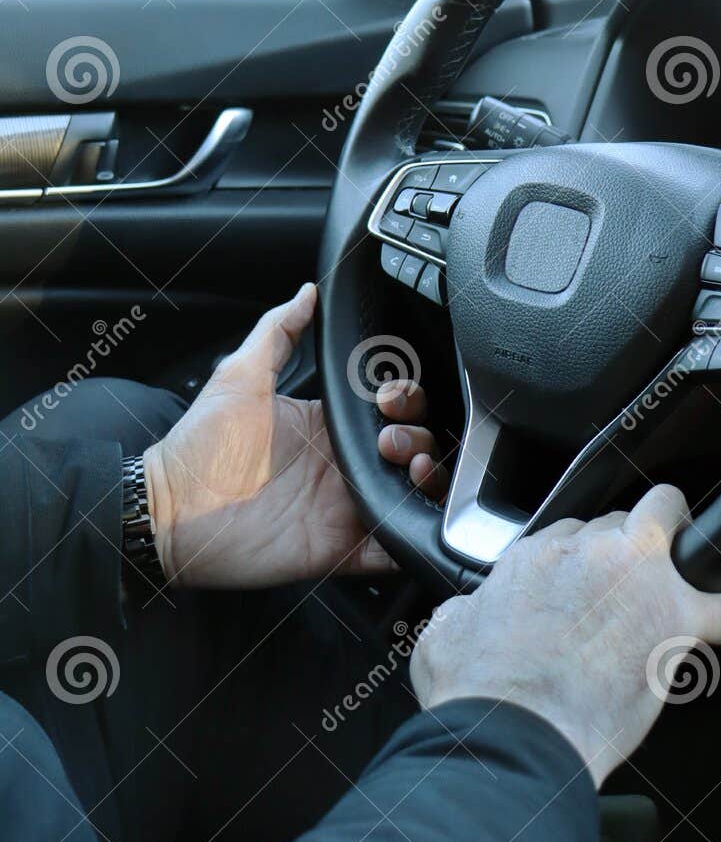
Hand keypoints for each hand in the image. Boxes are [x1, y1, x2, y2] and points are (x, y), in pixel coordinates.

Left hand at [143, 284, 442, 588]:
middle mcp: (344, 465)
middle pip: (413, 448)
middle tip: (391, 436)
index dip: (404, 398)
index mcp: (328, 425)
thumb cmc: (198, 445)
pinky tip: (417, 518)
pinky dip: (416, 539)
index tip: (388, 396)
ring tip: (411, 467)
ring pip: (415, 495)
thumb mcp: (239, 376)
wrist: (169, 512)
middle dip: (421, 435)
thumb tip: (307, 292)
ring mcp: (347, 508)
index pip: (389, 408)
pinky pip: (395, 549)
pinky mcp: (343, 549)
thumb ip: (277, 332)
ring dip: (429, 479)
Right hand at [410, 484, 720, 787]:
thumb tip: (465, 614)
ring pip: (669, 523)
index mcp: (533, 559)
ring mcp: (635, 578)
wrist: (512, 734)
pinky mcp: (675, 618)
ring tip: (690, 575)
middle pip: (620, 520)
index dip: (582, 559)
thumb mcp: (442, 638)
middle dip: (629, 542)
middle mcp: (586, 553)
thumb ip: (461, 613)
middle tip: (637, 576)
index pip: (569, 534)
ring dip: (679, 550)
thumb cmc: (478, 696)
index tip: (588, 581)